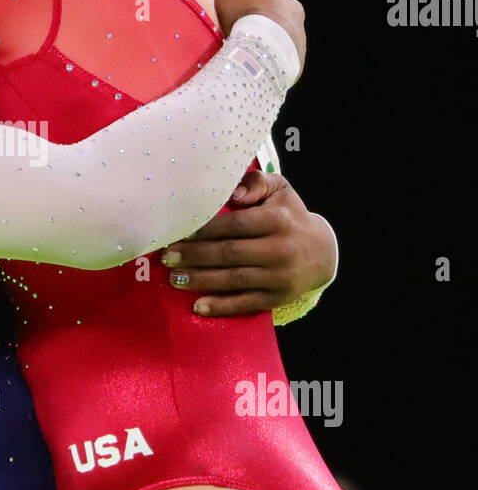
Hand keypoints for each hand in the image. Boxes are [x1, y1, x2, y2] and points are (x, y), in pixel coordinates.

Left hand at [160, 169, 335, 316]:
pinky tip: (197, 306)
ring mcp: (278, 277)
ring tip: (174, 278)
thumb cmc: (290, 217)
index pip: (234, 224)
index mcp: (277, 220)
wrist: (323, 254)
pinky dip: (221, 306)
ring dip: (200, 280)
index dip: (203, 230)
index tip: (178, 231)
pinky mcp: (276, 298)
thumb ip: (256, 183)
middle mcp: (279, 249)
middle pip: (229, 253)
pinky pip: (245, 303)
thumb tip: (231, 194)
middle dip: (194, 256)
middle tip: (166, 257)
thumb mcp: (280, 191)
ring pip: (233, 279)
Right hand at [214, 0, 305, 74]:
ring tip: (250, 44)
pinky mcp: (299, 48)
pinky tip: (260, 56)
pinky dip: (273, 49)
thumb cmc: (241, 15)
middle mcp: (291, 2)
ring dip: (267, 31)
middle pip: (272, 4)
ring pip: (279, 25)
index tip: (235, 9)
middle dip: (260, 12)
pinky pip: (284, 46)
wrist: (262, 51)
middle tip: (241, 26)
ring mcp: (297, 26)